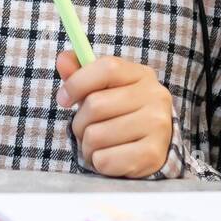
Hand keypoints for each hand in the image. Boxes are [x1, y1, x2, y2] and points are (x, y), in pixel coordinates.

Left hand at [55, 52, 173, 177]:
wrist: (150, 147)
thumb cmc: (119, 114)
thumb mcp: (101, 90)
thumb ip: (80, 74)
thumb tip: (63, 58)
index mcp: (142, 75)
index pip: (107, 68)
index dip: (77, 83)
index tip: (63, 99)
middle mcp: (156, 97)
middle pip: (95, 105)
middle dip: (79, 122)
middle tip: (86, 129)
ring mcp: (158, 126)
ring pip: (96, 135)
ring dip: (87, 145)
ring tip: (100, 145)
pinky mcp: (153, 154)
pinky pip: (104, 159)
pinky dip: (99, 162)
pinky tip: (111, 157)